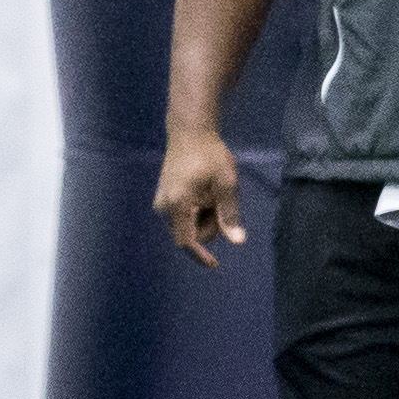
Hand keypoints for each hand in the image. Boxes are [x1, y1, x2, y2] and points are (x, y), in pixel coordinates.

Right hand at [154, 129, 243, 268]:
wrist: (189, 133)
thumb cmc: (210, 155)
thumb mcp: (226, 183)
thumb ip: (229, 214)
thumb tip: (237, 241)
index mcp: (178, 204)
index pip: (186, 240)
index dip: (200, 255)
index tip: (214, 265)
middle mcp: (164, 207)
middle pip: (189, 233)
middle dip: (209, 225)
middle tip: (220, 200)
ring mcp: (161, 203)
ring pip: (187, 225)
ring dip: (203, 217)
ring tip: (212, 193)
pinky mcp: (163, 199)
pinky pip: (182, 216)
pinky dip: (196, 211)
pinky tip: (203, 192)